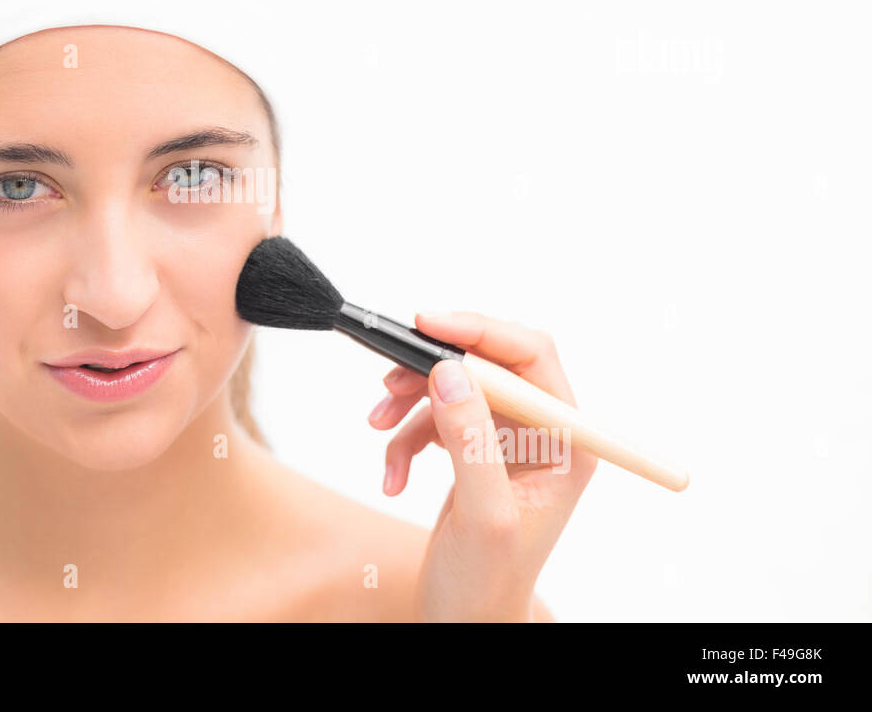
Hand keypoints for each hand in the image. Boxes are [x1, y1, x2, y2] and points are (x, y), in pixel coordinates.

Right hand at [366, 310, 597, 621]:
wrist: (464, 621)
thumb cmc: (487, 584)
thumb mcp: (483, 515)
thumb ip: (472, 443)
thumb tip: (452, 373)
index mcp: (566, 443)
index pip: (531, 357)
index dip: (480, 332)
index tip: (427, 325)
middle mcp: (542, 434)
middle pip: (486, 365)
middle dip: (431, 372)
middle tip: (389, 384)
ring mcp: (507, 443)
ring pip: (453, 388)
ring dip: (409, 406)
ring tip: (378, 431)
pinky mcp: (475, 453)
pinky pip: (434, 420)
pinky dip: (404, 440)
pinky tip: (393, 475)